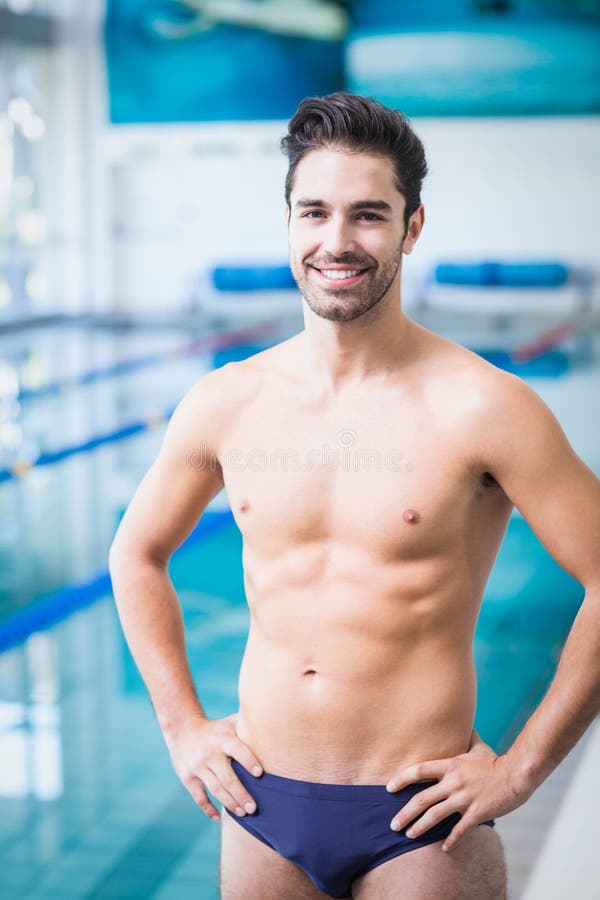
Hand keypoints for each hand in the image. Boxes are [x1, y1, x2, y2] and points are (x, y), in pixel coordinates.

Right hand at [167, 711, 263, 822]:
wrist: (182, 729)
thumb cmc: (216, 729)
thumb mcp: (230, 723)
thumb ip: (248, 725)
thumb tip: (274, 722)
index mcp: (223, 739)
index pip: (238, 750)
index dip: (249, 761)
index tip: (260, 774)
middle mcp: (210, 753)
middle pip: (227, 777)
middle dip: (241, 794)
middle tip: (254, 808)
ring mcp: (197, 766)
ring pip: (215, 789)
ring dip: (230, 803)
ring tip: (243, 814)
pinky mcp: (187, 777)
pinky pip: (199, 797)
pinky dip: (208, 809)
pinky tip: (219, 818)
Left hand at [386, 732, 531, 851]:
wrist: (517, 774)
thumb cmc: (496, 761)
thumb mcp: (478, 747)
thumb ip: (467, 737)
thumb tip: (464, 724)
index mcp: (450, 766)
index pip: (419, 771)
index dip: (402, 779)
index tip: (389, 788)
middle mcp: (453, 782)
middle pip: (422, 799)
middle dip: (405, 813)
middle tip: (393, 825)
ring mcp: (464, 799)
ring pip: (435, 816)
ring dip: (419, 827)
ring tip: (409, 835)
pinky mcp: (477, 813)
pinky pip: (460, 830)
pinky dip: (451, 840)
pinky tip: (444, 848)